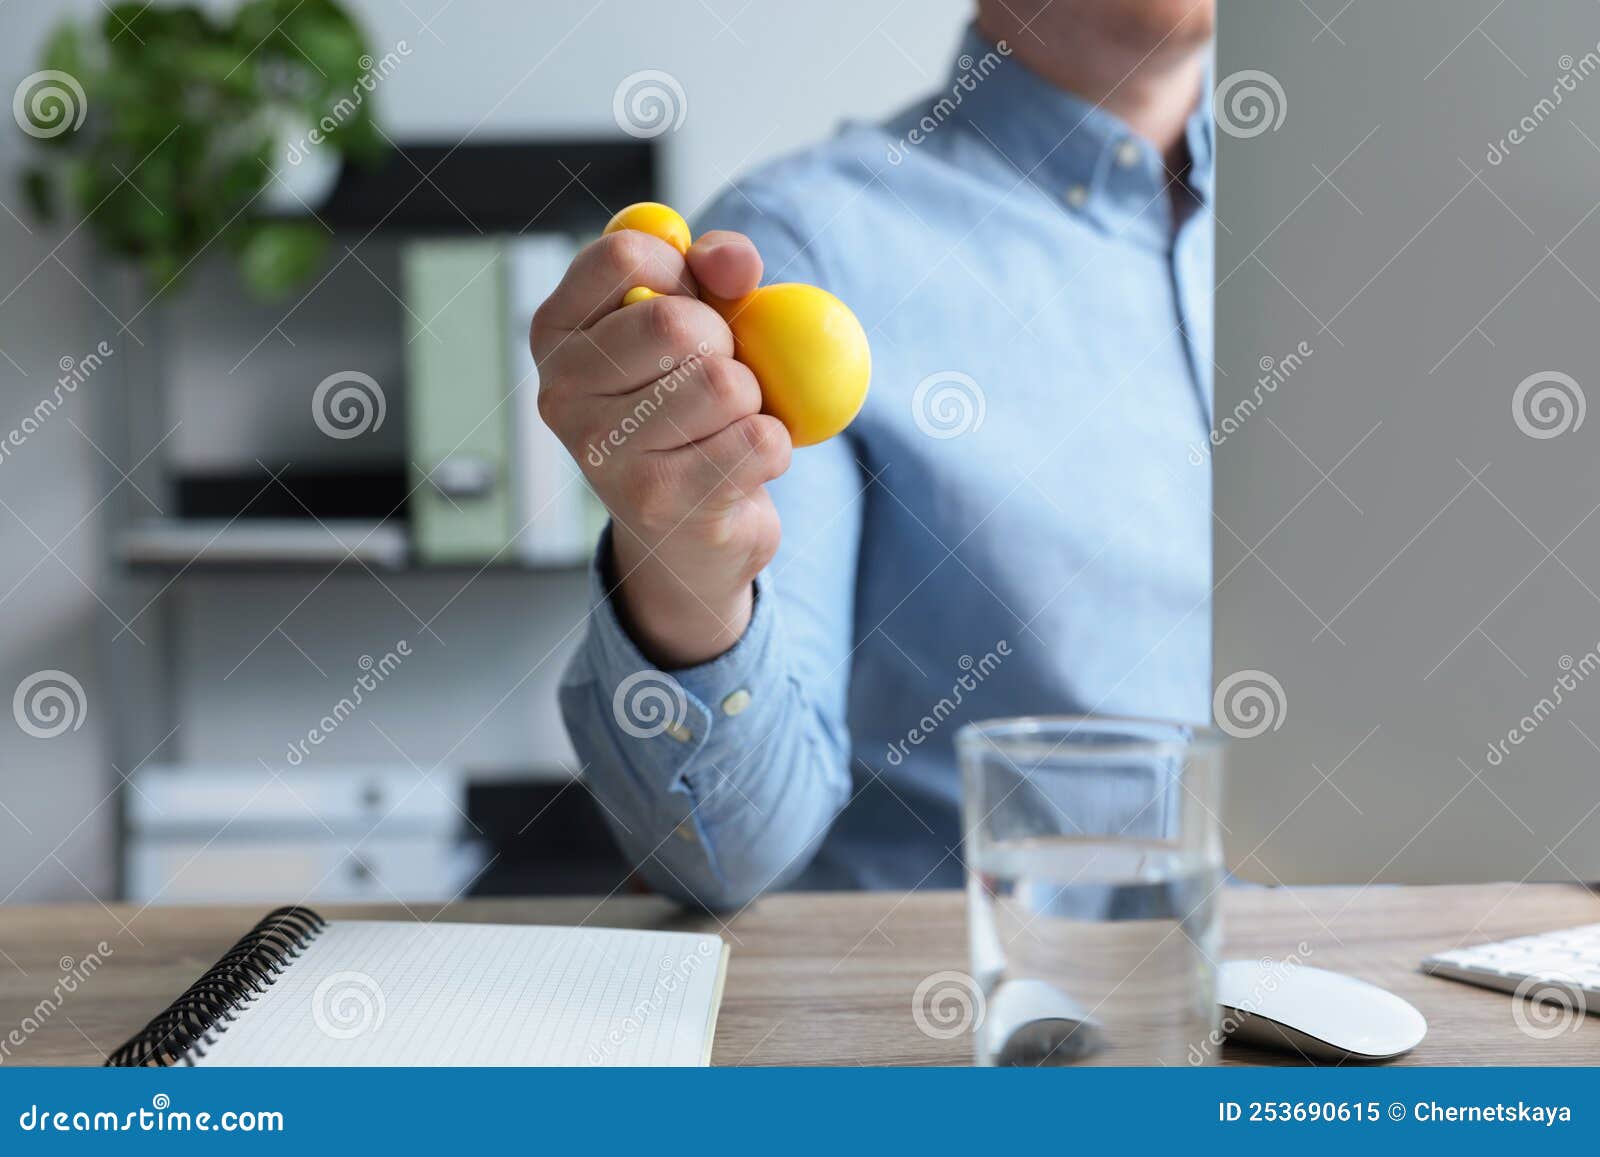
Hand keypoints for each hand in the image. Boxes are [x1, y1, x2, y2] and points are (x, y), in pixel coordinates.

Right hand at [532, 227, 791, 667]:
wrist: (688, 532)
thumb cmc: (686, 408)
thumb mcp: (698, 320)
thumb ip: (716, 272)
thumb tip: (736, 259)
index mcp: (556, 331)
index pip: (624, 257)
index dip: (685, 269)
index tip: (698, 298)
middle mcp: (562, 392)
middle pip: (676, 325)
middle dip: (725, 342)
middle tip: (718, 373)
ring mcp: (604, 453)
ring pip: (723, 384)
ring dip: (751, 398)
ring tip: (726, 422)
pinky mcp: (658, 502)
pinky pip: (756, 440)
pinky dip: (773, 444)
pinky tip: (741, 463)